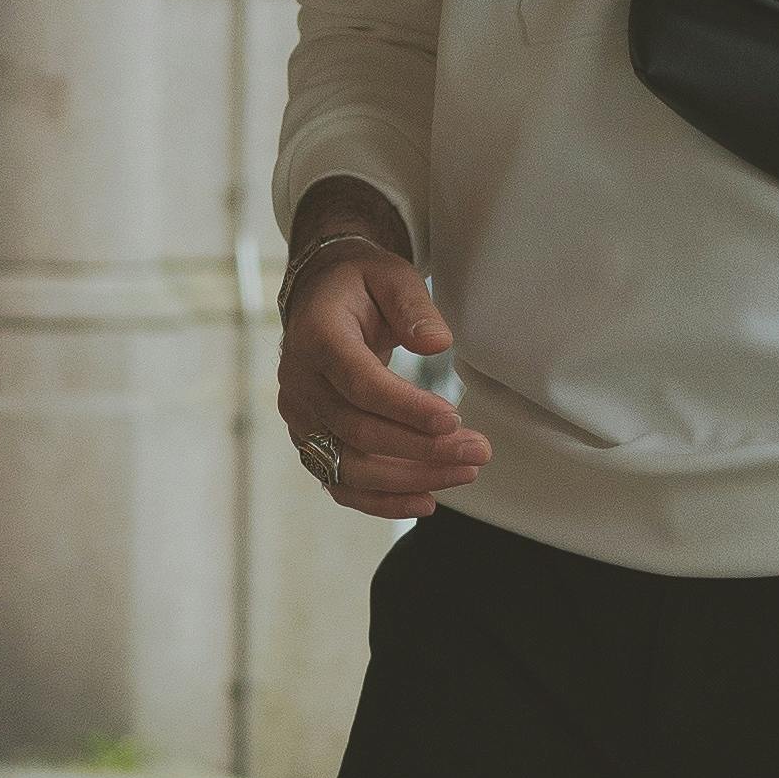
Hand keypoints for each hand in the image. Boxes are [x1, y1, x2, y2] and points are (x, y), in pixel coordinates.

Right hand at [277, 223, 489, 518]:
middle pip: (358, 432)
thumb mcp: (389, 276)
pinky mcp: (309, 441)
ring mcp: (300, 417)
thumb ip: (413, 307)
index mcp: (317, 337)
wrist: (318, 297)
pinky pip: (340, 483)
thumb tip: (439, 344)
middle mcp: (300, 382)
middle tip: (479, 451)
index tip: (454, 420)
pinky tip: (426, 501)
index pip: (360, 384)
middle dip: (423, 449)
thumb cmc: (360, 285)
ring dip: (411, 478)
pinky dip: (382, 501)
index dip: (407, 408)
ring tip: (465, 473)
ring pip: (350, 467)